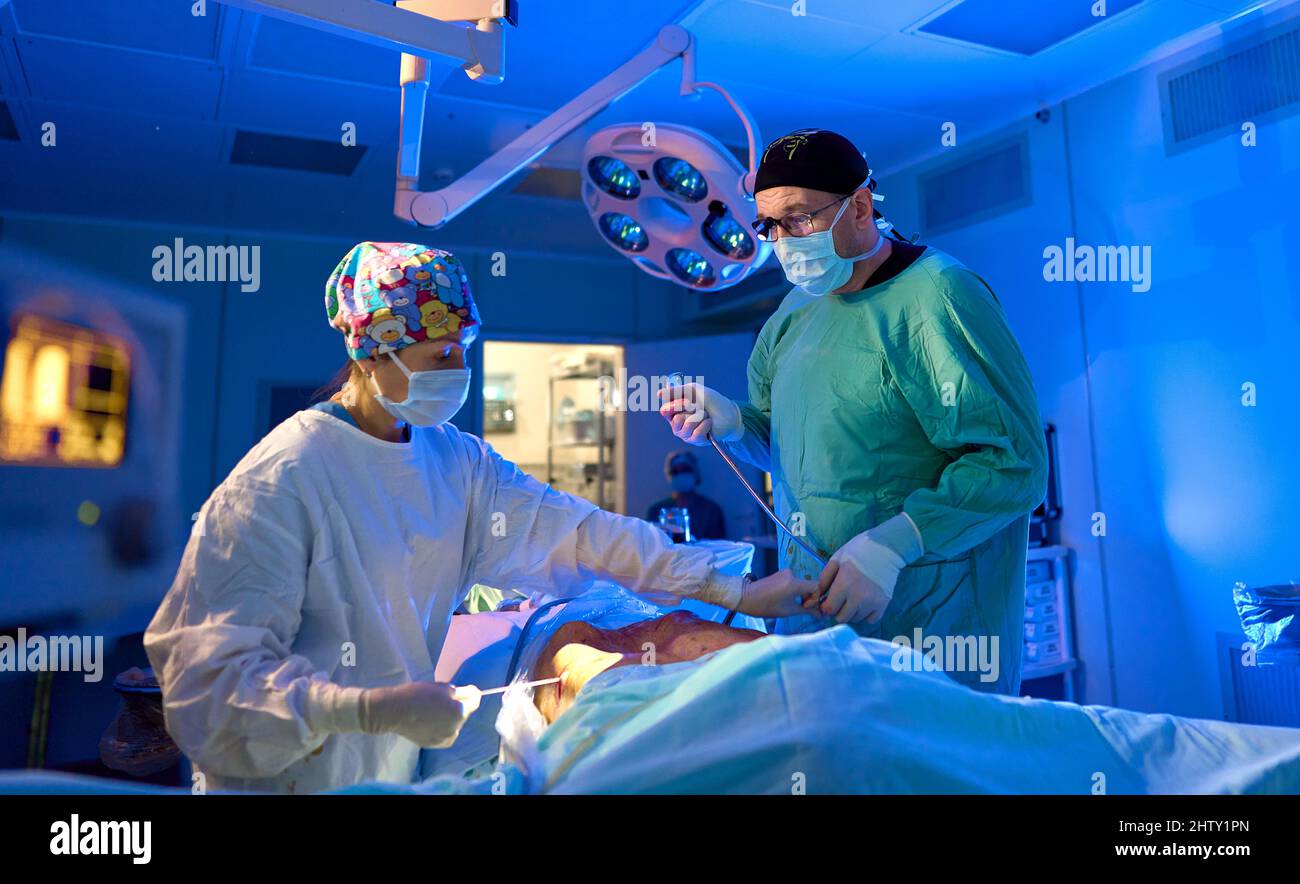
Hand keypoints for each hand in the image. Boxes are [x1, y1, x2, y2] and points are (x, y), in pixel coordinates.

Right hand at [358, 680, 479, 747]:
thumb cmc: (418, 694)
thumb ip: (460, 692)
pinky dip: (444, 728)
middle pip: (464, 713)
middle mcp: (456, 727)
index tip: (468, 689)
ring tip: (435, 710)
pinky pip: (447, 734)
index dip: (472, 693)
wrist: (394, 711)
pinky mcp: (436, 744)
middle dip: (458, 705)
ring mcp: (446, 738)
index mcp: (459, 712)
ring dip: (451, 717)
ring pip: (455, 724)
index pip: (475, 701)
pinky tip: (432, 721)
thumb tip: (473, 693)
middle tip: (443, 698)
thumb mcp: (442, 687)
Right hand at [657, 383, 742, 445]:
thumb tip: (658, 394)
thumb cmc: (710, 400)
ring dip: (700, 417)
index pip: (665, 411)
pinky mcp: (696, 441)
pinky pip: (696, 433)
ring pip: (687, 426)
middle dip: (690, 411)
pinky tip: (709, 423)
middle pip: (676, 420)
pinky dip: (705, 425)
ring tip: (706, 415)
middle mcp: (677, 424)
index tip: (686, 400)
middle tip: (698, 407)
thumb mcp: (693, 390)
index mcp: (674, 411)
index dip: (675, 406)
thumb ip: (676, 391)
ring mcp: (686, 434)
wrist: (728, 412)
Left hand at [738, 569, 818, 617]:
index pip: (817, 586)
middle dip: (809, 598)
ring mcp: (786, 572)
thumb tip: (821, 614)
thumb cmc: (764, 605)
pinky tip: (787, 600)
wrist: (744, 596)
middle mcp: (792, 574)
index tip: (805, 607)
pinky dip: (795, 591)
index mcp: (794, 582)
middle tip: (801, 608)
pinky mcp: (781, 574)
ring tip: (792, 605)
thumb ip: (806, 611)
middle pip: (810, 585)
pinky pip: (795, 582)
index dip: (815, 598)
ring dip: (802, 595)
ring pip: (803, 584)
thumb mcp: (787, 611)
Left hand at [808, 558, 892, 623]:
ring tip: (854, 597)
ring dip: (851, 612)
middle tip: (841, 600)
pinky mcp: (883, 604)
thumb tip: (814, 598)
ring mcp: (872, 602)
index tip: (828, 600)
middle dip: (837, 611)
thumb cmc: (858, 550)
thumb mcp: (836, 560)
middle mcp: (858, 597)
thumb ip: (823, 580)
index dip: (825, 606)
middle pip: (841, 618)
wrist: (885, 547)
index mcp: (844, 585)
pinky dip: (866, 614)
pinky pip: (871, 619)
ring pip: (855, 619)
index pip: (829, 609)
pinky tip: (865, 602)